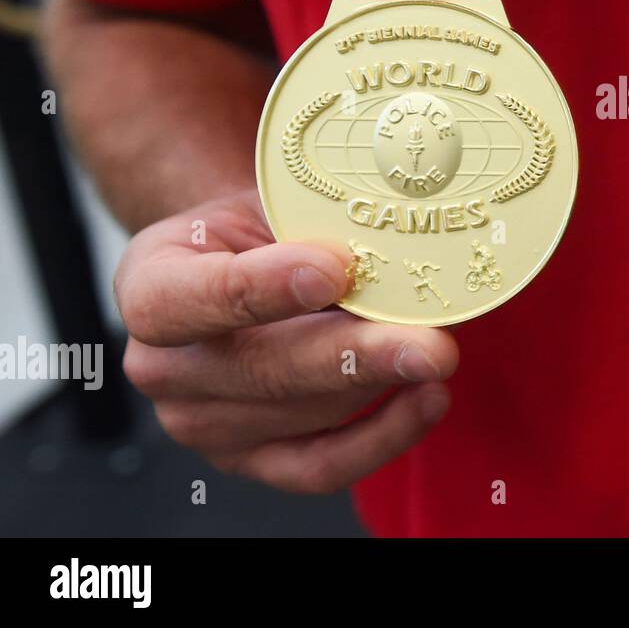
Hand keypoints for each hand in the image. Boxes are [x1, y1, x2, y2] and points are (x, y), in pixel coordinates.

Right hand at [116, 190, 457, 492]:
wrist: (251, 267)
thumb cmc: (263, 229)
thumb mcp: (274, 202)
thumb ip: (314, 224)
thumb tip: (395, 239)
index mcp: (149, 284)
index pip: (187, 299)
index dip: (261, 288)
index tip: (334, 270)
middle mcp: (161, 365)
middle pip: (260, 370)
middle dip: (355, 356)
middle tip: (430, 343)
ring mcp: (201, 424)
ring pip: (303, 415)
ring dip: (380, 383)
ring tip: (439, 349)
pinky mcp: (251, 461)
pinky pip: (321, 466)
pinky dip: (384, 436)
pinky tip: (428, 399)